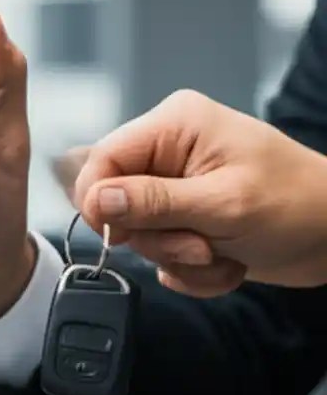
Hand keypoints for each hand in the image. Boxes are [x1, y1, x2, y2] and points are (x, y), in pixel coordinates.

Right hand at [73, 89, 326, 296]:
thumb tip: (97, 200)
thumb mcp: (223, 204)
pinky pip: (159, 253)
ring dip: (178, 259)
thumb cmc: (298, 206)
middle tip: (200, 245)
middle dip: (157, 237)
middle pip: (116, 203)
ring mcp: (175, 186)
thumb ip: (153, 202)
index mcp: (175, 125)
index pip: (102, 159)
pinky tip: (224, 261)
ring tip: (220, 254)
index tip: (119, 236)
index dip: (101, 201)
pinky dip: (188, 269)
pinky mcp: (183, 217)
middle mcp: (169, 150)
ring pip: (138, 235)